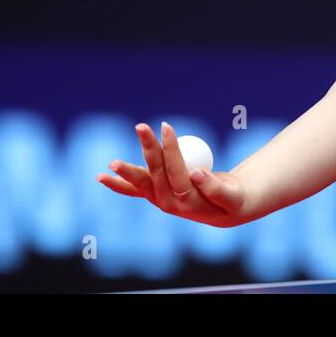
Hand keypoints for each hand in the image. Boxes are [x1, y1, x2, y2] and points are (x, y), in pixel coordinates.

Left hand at [97, 122, 250, 226]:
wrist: (224, 210)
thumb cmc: (233, 199)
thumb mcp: (232, 197)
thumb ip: (216, 188)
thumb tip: (195, 173)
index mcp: (187, 203)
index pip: (175, 171)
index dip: (170, 149)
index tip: (167, 127)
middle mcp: (168, 204)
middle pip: (154, 173)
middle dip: (147, 149)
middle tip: (141, 126)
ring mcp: (159, 200)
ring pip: (142, 181)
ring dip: (125, 171)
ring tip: (110, 164)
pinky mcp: (155, 194)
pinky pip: (136, 189)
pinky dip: (120, 184)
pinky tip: (102, 178)